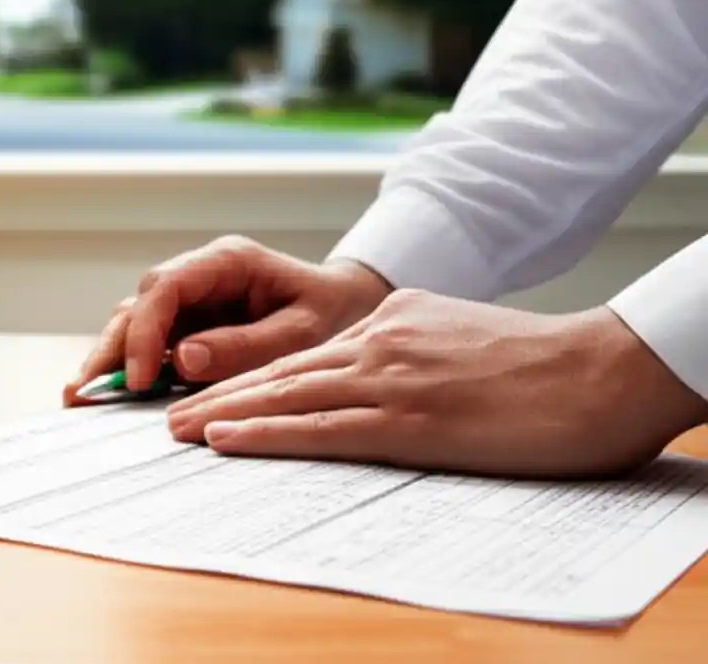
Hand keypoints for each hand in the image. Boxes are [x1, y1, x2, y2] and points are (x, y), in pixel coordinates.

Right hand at [63, 236, 392, 405]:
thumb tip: (183, 358)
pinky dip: (129, 366)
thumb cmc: (334, 313)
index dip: (145, 333)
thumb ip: (247, 345)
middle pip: (139, 304)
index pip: (165, 288)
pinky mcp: (190, 322)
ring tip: (81, 396)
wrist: (349, 305)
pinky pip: (150, 340)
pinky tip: (107, 393)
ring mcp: (192, 298)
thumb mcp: (304, 332)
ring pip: (135, 321)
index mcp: (227, 261)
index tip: (140, 379)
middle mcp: (200, 274)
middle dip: (109, 348)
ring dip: (109, 358)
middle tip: (83, 392)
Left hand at [167, 290, 707, 477]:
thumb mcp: (455, 333)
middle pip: (279, 372)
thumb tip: (376, 365)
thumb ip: (407, 343)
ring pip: (287, 396)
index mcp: (390, 323)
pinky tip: (228, 439)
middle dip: (218, 394)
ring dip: (225, 415)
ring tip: (177, 430)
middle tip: (168, 414)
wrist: (594, 370)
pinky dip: (266, 433)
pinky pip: (321, 427)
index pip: (303, 355)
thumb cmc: (534, 363)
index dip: (250, 377)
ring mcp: (389, 379)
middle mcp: (377, 344)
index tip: (210, 395)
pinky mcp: (408, 418)